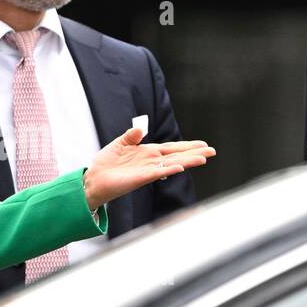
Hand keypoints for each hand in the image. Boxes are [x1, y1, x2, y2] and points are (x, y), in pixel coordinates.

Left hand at [82, 128, 214, 211]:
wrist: (94, 178)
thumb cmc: (106, 163)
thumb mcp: (119, 143)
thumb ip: (132, 135)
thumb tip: (141, 128)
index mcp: (148, 152)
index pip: (172, 148)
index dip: (187, 145)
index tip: (203, 144)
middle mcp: (151, 161)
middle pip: (177, 155)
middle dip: (195, 153)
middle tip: (212, 151)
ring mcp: (148, 170)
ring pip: (172, 164)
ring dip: (188, 161)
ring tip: (204, 158)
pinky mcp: (140, 178)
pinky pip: (158, 172)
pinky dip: (169, 169)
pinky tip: (180, 166)